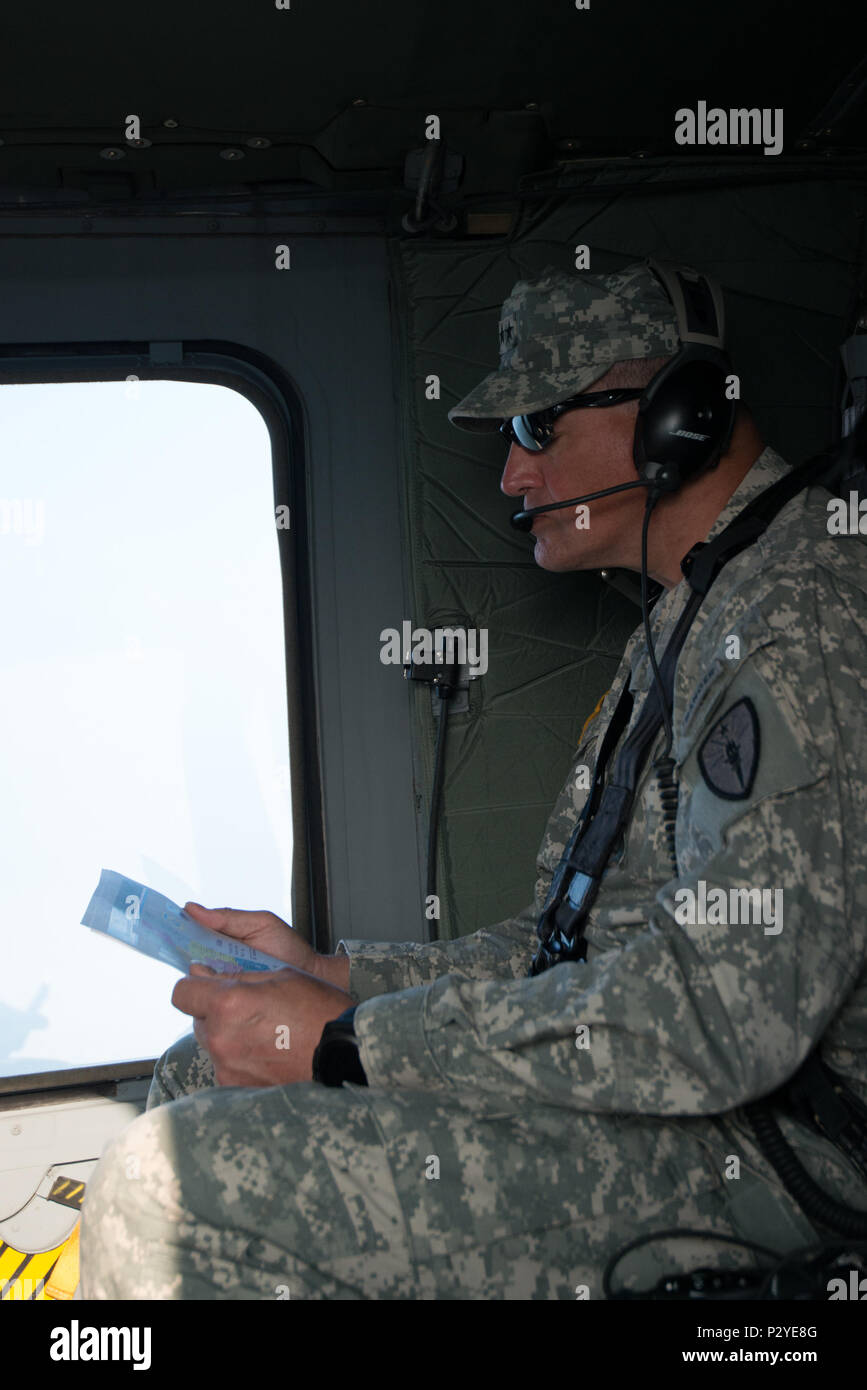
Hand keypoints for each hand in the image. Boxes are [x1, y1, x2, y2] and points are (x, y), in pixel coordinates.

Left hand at [171, 964, 353, 1086]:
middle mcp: (220, 1037)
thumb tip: (205, 974)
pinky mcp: (236, 1086)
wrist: (343, 1054)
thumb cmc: (318, 1010)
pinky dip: (241, 1058)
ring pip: (213, 1043)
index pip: (181, 992)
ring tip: (265, 1034)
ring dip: (228, 1035)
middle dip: (215, 1012)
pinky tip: (268, 1053)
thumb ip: (236, 976)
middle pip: (198, 1019)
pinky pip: (227, 1065)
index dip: (194, 986)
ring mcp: (227, 1066)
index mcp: (228, 1003)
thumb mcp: (281, 975)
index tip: (207, 986)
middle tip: (249, 1011)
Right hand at [183, 902, 348, 988]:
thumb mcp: (260, 923)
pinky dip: (214, 990)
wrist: (309, 976)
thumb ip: (228, 917)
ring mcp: (223, 979)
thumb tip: (192, 908)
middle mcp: (218, 959)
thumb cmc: (288, 948)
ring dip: (202, 975)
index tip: (163, 925)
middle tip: (204, 953)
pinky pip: (214, 993)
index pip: (190, 932)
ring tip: (221, 968)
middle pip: (189, 957)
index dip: (176, 929)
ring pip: (199, 978)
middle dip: (188, 954)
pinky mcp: (231, 996)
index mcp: (222, 937)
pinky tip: (222, 985)